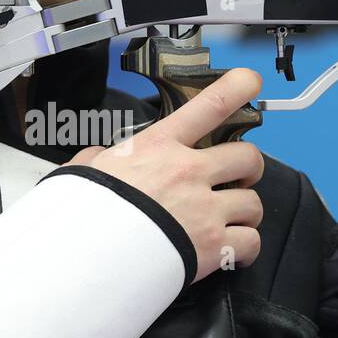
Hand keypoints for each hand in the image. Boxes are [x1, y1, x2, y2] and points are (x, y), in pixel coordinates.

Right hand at [63, 68, 264, 283]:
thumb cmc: (85, 213)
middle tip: (238, 176)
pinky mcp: (214, 247)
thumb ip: (97, 158)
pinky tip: (233, 251)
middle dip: (248, 168)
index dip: (238, 87)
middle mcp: (190, 172)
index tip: (251, 80)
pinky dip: (245, 248)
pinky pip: (251, 242)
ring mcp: (206, 210)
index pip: (210, 104)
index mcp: (160, 147)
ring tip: (230, 220)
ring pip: (254, 203)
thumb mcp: (84, 171)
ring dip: (245, 212)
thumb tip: (97, 156)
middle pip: (248, 157)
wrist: (89, 256)